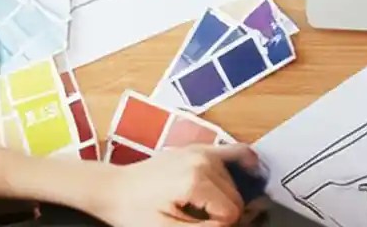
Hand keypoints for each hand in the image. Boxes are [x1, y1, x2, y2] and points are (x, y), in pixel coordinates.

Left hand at [89, 144, 259, 226]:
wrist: (115, 189)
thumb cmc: (135, 213)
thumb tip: (228, 224)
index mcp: (195, 181)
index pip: (229, 212)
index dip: (220, 226)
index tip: (201, 226)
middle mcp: (204, 160)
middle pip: (235, 197)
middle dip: (224, 213)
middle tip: (201, 220)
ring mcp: (203, 150)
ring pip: (235, 183)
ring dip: (227, 197)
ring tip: (203, 207)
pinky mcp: (201, 148)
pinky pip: (235, 152)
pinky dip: (246, 163)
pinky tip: (252, 173)